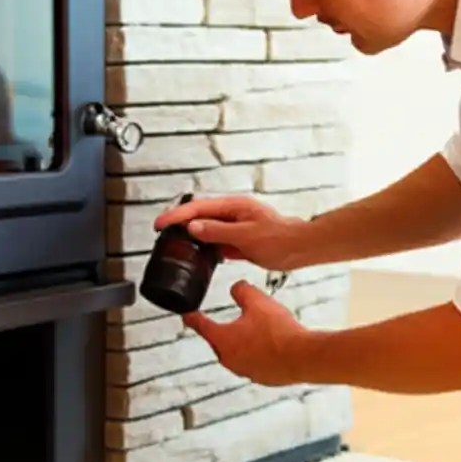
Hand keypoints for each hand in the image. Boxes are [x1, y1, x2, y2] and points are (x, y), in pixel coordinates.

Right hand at [153, 195, 310, 271]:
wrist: (300, 248)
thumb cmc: (279, 239)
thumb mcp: (245, 236)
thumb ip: (218, 232)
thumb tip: (193, 227)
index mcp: (233, 206)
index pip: (197, 208)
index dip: (176, 216)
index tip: (160, 224)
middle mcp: (233, 213)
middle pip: (200, 215)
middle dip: (179, 222)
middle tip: (162, 231)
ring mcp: (237, 225)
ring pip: (208, 228)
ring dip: (192, 235)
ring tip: (175, 243)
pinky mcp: (241, 239)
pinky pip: (218, 240)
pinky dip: (206, 246)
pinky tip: (200, 255)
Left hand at [184, 281, 313, 386]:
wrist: (302, 357)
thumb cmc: (278, 331)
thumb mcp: (257, 301)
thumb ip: (241, 291)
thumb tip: (236, 288)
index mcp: (222, 339)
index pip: (200, 325)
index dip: (192, 317)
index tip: (187, 315)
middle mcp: (229, 359)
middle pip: (218, 342)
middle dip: (221, 331)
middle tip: (223, 322)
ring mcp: (245, 371)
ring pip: (237, 353)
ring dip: (241, 342)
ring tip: (253, 331)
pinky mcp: (262, 378)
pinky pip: (253, 362)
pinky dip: (257, 353)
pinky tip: (270, 344)